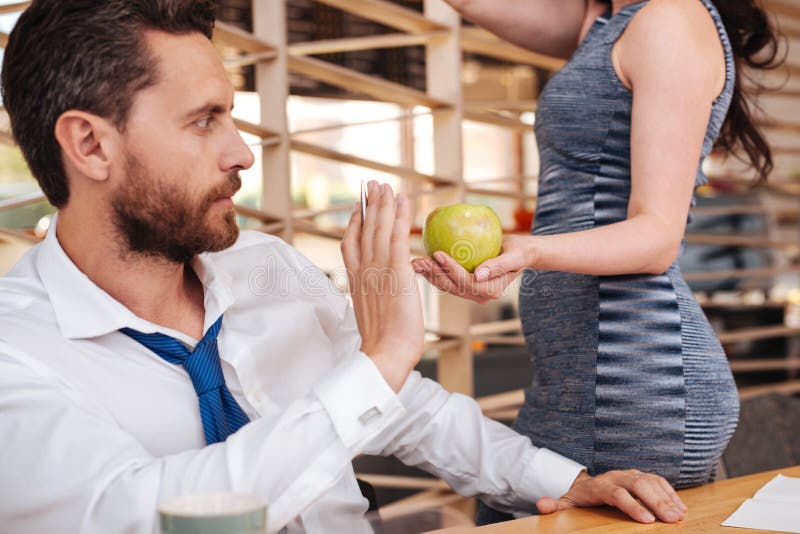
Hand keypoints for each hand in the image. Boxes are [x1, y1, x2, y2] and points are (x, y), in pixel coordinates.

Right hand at [341, 181, 423, 391]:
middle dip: (369, 204)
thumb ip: (372, 298)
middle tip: (373, 185)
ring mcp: (378, 269)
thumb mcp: (371, 315)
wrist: (384, 353)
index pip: (350, 244)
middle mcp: (363, 271)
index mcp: (355, 281)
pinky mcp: (396, 271)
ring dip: (383, 203)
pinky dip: (399, 215)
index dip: (354, 222)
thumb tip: (378, 294)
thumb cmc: (382, 343)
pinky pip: (398, 235)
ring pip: (379, 227)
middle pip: (364, 228)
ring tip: (386, 185)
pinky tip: (403, 199)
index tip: (358, 207)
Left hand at [411, 234, 532, 303]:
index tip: (437, 253)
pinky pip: (448, 281)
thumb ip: (498, 265)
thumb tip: (479, 274)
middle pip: (452, 286)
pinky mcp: (466, 286)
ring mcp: (472, 293)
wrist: (520, 254)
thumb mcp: (514, 256)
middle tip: (419, 260)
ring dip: (430, 275)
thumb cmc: (519, 251)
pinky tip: (422, 264)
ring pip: (447, 286)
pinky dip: (434, 273)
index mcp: (491, 291)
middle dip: (434, 273)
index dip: (450, 268)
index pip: (466, 281)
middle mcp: (480, 296)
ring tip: (416, 263)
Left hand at [536, 470, 686, 523]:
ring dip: (667, 498)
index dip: (632, 506)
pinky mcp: (641, 476)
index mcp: (600, 485)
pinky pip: (658, 481)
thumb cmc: (579, 498)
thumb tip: (541, 505)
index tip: (646, 521)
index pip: (618, 494)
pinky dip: (671, 493)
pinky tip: (681, 508)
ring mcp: (630, 474)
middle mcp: (617, 476)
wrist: (587, 484)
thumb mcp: (566, 503)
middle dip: (656, 502)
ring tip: (679, 516)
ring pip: (651, 481)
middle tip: (671, 520)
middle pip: (639, 485)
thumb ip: (555, 506)